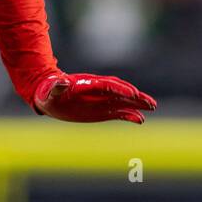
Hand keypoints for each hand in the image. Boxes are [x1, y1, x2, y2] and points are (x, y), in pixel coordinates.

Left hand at [33, 71, 156, 123]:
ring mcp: (102, 100)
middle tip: (150, 103)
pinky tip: (140, 120)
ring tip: (152, 107)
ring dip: (138, 104)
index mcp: (88, 84)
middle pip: (121, 92)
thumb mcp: (50, 91)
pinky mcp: (102, 110)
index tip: (133, 95)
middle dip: (136, 97)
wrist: (51, 96)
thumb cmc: (49, 92)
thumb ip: (56, 86)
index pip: (107, 86)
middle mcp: (99, 91)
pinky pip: (118, 112)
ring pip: (124, 101)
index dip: (120, 90)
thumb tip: (61, 82)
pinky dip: (129, 116)